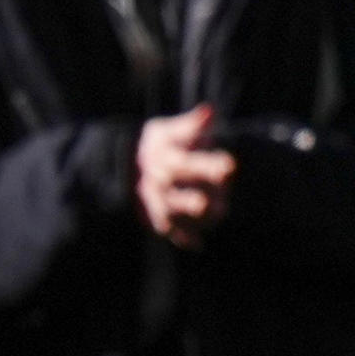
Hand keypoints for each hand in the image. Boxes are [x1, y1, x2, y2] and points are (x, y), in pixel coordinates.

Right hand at [133, 106, 238, 248]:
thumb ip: (192, 124)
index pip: (184, 161)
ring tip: (219, 213)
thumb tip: (209, 111)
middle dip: (195, 195)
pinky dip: (181, 237)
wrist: (124, 164)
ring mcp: (154, 199)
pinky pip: (167, 229)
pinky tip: (198, 244)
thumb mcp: (172, 130)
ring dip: (192, 216)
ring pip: (170, 211)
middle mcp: (156, 179)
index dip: (206, 165)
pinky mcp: (156, 216)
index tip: (230, 166)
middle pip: (175, 190)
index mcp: (163, 156)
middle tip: (217, 202)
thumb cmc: (162, 144)